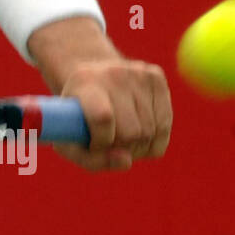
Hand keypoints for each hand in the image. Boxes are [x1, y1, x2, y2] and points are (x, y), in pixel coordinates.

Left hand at [50, 58, 172, 170]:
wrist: (91, 80)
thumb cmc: (77, 117)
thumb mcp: (69, 141)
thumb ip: (90, 160)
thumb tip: (126, 161)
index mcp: (84, 82)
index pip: (103, 118)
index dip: (102, 141)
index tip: (94, 145)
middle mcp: (113, 73)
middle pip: (132, 130)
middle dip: (121, 147)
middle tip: (109, 142)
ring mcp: (138, 73)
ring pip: (152, 132)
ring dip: (138, 147)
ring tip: (121, 137)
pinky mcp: (157, 77)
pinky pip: (164, 127)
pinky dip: (153, 141)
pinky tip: (137, 132)